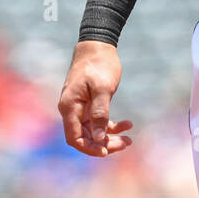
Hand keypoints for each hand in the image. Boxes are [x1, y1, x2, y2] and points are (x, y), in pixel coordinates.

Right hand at [58, 40, 132, 156]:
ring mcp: (79, 107)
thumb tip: (98, 138)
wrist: (98, 45)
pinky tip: (127, 124)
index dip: (89, 148)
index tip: (106, 152)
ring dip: (109, 137)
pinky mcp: (88, 103)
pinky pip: (97, 120)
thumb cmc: (99, 65)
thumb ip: (100, 113)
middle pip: (84, 137)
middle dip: (104, 144)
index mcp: (69, 107)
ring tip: (129, 139)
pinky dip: (111, 125)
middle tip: (125, 144)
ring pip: (92, 131)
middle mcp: (71, 109)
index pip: (74, 138)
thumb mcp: (103, 88)